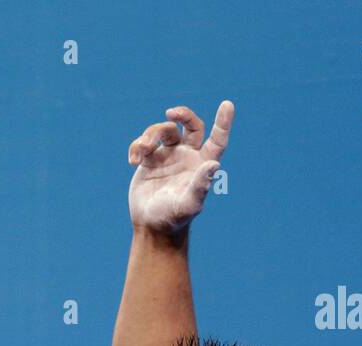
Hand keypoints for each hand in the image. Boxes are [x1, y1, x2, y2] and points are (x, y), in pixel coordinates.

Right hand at [127, 100, 233, 234]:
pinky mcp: (149, 160)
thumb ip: (201, 185)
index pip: (217, 139)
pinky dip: (137, 147)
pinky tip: (133, 161)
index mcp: (202, 163)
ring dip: (150, 136)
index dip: (223, 121)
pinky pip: (143, 144)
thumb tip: (214, 164)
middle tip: (171, 113)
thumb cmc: (174, 217)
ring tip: (141, 151)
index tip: (227, 104)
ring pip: (163, 131)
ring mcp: (168, 156)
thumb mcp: (189, 204)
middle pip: (191, 125)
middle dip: (183, 115)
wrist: (151, 225)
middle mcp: (187, 155)